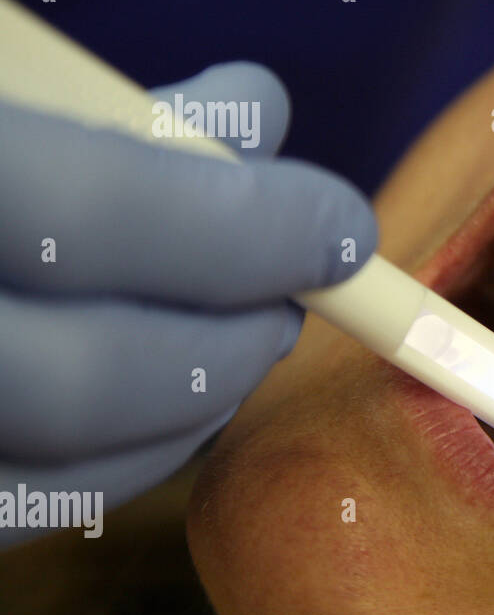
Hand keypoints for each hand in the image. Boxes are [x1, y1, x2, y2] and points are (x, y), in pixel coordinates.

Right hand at [0, 62, 375, 541]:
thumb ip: (102, 104)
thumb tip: (260, 113)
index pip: (96, 213)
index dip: (247, 225)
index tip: (341, 226)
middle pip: (84, 376)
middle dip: (224, 343)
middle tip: (292, 303)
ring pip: (53, 471)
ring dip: (183, 417)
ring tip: (237, 348)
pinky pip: (11, 511)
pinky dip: (109, 467)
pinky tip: (156, 414)